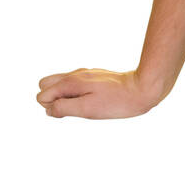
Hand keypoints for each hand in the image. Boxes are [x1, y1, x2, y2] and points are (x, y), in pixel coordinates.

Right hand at [37, 68, 163, 119]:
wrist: (143, 88)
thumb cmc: (116, 101)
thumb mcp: (87, 109)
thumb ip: (63, 108)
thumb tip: (49, 109)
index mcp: (71, 81)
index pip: (41, 95)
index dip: (51, 108)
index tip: (72, 110)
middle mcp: (75, 74)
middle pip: (45, 85)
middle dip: (52, 99)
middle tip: (74, 107)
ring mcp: (85, 74)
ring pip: (59, 84)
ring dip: (64, 97)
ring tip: (85, 104)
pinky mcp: (94, 77)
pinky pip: (74, 85)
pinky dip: (76, 94)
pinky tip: (93, 99)